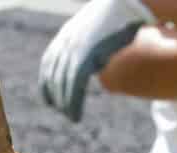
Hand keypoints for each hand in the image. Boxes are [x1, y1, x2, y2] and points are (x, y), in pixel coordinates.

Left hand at [39, 0, 155, 122]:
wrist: (130, 2)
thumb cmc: (120, 16)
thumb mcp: (99, 30)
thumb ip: (91, 46)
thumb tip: (96, 63)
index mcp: (67, 34)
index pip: (48, 63)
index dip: (46, 84)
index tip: (48, 101)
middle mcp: (67, 41)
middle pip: (54, 76)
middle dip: (57, 98)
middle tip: (66, 114)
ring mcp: (75, 47)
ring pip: (63, 84)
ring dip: (66, 105)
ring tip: (72, 118)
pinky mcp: (87, 55)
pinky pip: (75, 86)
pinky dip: (74, 103)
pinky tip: (76, 115)